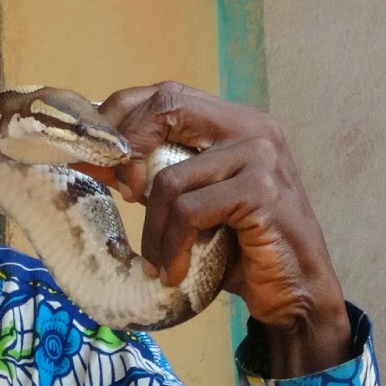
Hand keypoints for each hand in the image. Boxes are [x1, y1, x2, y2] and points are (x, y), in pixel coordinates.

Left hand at [79, 82, 351, 374]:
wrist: (296, 292)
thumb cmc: (239, 246)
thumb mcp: (187, 203)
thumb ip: (150, 176)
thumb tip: (90, 157)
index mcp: (232, 122)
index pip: (165, 94)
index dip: (121, 116)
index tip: (93, 153)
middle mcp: (251, 128)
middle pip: (167, 107)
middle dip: (128, 149)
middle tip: (121, 195)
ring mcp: (261, 156)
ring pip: (170, 177)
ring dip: (153, 228)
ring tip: (156, 260)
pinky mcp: (262, 191)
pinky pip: (190, 212)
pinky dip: (172, 246)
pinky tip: (174, 270)